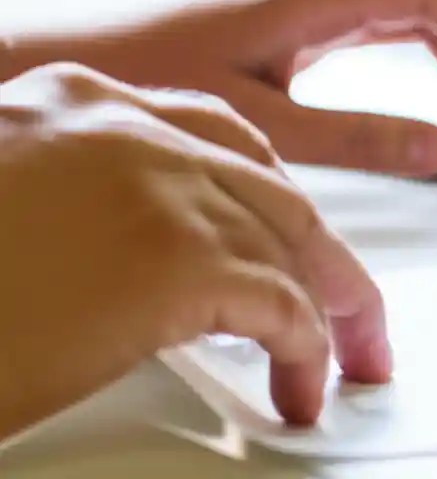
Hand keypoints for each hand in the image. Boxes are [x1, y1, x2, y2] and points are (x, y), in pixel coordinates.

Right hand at [0, 63, 390, 439]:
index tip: (291, 246)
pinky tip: (300, 387)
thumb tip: (135, 255)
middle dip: (320, 257)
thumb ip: (78, 205)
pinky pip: (284, 305)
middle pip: (270, 185)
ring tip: (343, 362)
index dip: (266, 200)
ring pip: (293, 240)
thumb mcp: (14, 217)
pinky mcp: (175, 260)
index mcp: (73, 101)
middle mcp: (122, 127)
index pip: (215, 136)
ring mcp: (154, 185)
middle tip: (350, 314)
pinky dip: (308, 350)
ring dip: (331, 310)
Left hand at [2, 0, 436, 177]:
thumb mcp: (266, 125)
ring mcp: (311, 7)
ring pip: (412, 12)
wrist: (86, 63)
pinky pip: (384, 29)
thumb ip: (358, 137)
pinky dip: (423, 60)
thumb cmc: (152, 79)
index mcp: (314, 0)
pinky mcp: (300, 26)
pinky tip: (430, 99)